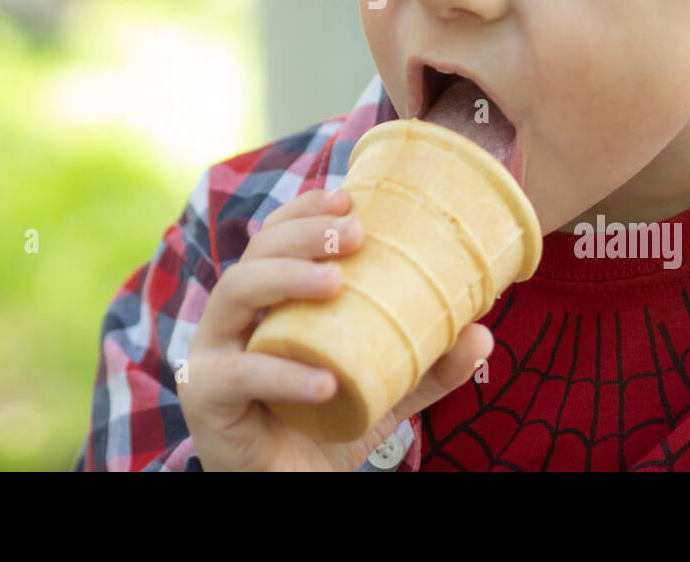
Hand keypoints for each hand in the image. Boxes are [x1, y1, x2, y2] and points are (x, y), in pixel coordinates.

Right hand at [178, 186, 493, 470]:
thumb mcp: (385, 390)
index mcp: (266, 305)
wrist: (289, 493)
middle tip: (356, 233)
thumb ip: (427, 364)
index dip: (305, 210)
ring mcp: (211, 354)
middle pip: (256, 253)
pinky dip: (283, 374)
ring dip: (286, 277)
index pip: (275, 238)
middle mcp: (232, 320)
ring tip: (337, 280)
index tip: (350, 196)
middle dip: (303, 232)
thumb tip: (483, 331)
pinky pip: (239, 375)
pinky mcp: (205, 397)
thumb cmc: (325, 429)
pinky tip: (325, 380)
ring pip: (235, 292)